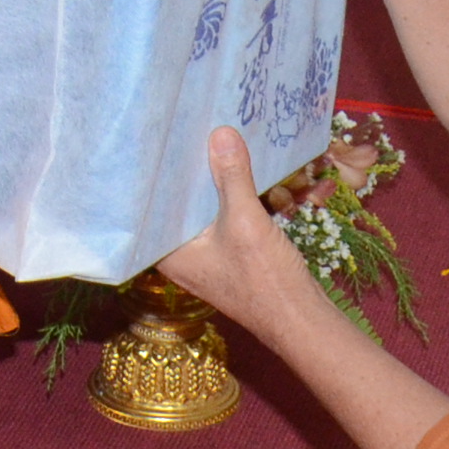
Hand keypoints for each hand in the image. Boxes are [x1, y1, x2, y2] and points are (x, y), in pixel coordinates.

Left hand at [155, 126, 317, 324]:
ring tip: (202, 139)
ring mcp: (205, 256)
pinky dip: (224, 196)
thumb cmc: (265, 279)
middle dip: (182, 172)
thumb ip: (232, 177)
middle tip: (178, 129)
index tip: (150, 140)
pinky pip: (219, 218)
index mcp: (169, 253)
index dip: (150, 175)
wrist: (300, 318)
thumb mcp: (246, 221)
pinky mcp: (227, 255)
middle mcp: (180, 255)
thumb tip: (220, 133)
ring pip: (199, 210)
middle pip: (175, 205)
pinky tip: (232, 168)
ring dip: (206, 182)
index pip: (148, 207)